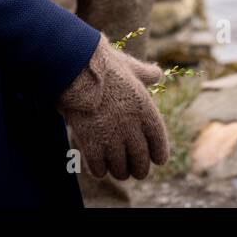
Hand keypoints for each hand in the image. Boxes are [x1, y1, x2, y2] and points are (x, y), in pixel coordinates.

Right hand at [57, 38, 169, 180]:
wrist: (78, 67)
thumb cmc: (104, 65)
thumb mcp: (131, 67)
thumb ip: (146, 74)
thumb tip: (157, 73)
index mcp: (145, 110)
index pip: (159, 142)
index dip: (159, 154)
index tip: (158, 160)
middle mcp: (132, 128)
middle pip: (140, 161)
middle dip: (139, 169)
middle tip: (136, 172)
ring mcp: (111, 137)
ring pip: (120, 169)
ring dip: (119, 172)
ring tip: (118, 171)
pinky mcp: (91, 143)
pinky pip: (99, 168)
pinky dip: (100, 170)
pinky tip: (99, 168)